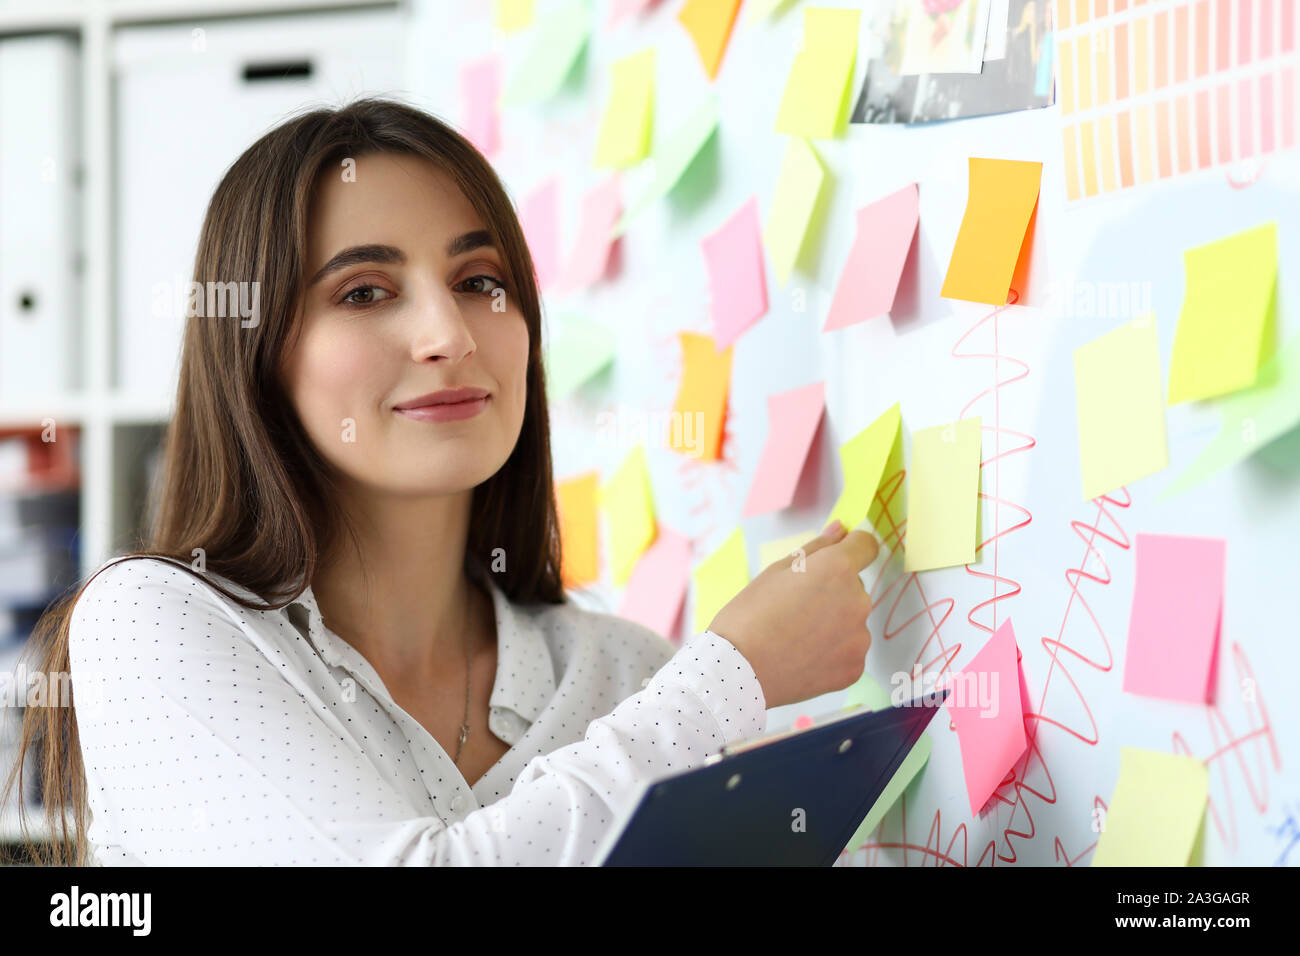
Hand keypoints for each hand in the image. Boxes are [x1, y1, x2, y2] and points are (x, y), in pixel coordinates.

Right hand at [708, 521, 878, 709]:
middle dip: (834, 592)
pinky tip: (804, 657)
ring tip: (797, 637)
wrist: (737, 670)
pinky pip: (849, 651)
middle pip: (855, 587)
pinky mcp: (855, 667)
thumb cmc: (749, 615)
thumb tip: (841, 530)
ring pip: (852, 621)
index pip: (867, 546)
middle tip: (797, 608)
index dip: (852, 549)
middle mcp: (858, 600)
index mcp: (838, 569)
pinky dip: (832, 653)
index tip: (836, 560)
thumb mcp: (776, 571)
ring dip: (834, 624)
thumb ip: (816, 548)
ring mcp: (859, 638)